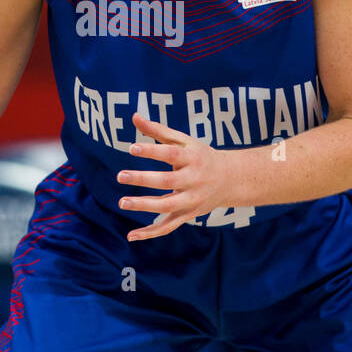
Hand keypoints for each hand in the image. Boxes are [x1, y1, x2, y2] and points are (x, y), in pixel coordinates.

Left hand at [116, 112, 230, 241]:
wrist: (230, 179)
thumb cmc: (199, 156)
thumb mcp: (183, 141)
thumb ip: (158, 130)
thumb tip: (134, 116)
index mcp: (193, 158)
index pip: (171, 154)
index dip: (152, 151)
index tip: (132, 148)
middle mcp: (194, 180)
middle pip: (167, 181)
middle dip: (143, 179)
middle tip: (121, 175)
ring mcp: (191, 200)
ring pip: (167, 206)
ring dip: (144, 205)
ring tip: (122, 202)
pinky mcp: (187, 214)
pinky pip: (168, 226)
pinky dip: (150, 233)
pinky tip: (131, 235)